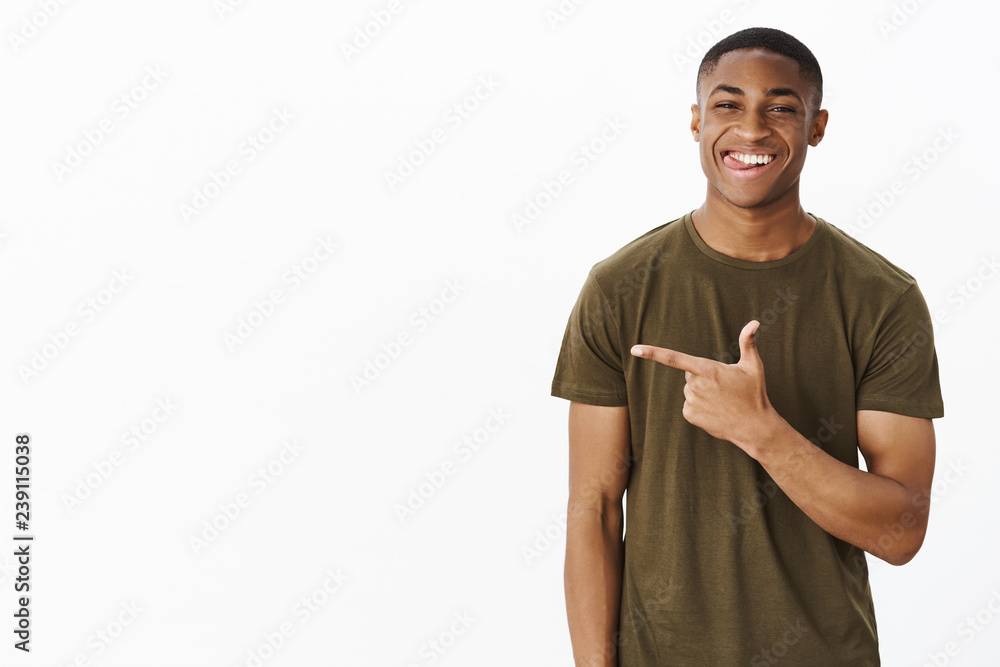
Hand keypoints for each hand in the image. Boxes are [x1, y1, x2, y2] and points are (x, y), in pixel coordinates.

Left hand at [630, 320, 776, 452]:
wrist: (754, 427)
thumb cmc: (754, 394)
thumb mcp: (753, 366)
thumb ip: (748, 342)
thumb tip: (755, 322)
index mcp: (707, 370)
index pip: (674, 358)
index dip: (653, 353)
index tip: (635, 349)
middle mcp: (696, 385)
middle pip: (689, 375)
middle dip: (701, 377)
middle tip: (722, 387)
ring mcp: (691, 401)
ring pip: (689, 390)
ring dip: (701, 393)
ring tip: (721, 401)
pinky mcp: (689, 415)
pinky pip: (689, 405)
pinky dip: (699, 406)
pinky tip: (715, 411)